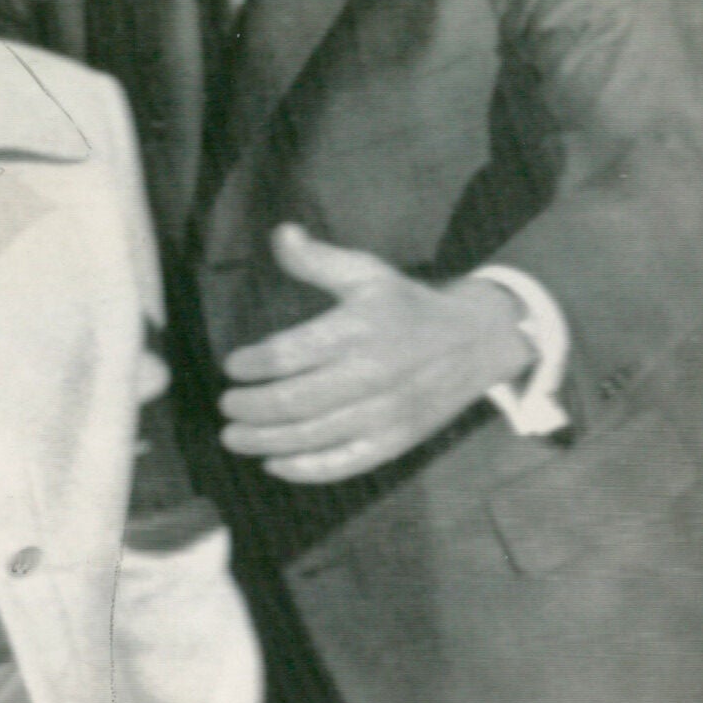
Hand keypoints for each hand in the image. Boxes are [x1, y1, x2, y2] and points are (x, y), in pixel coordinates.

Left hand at [218, 224, 533, 483]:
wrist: (477, 342)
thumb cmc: (408, 306)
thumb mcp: (367, 273)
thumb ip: (318, 260)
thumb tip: (280, 233)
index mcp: (358, 330)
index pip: (290, 353)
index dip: (252, 364)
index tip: (231, 365)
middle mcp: (371, 376)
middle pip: (294, 401)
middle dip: (250, 407)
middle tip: (226, 405)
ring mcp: (385, 415)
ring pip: (312, 437)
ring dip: (264, 441)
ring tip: (234, 437)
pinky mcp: (395, 443)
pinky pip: (344, 464)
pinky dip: (305, 470)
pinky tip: (275, 463)